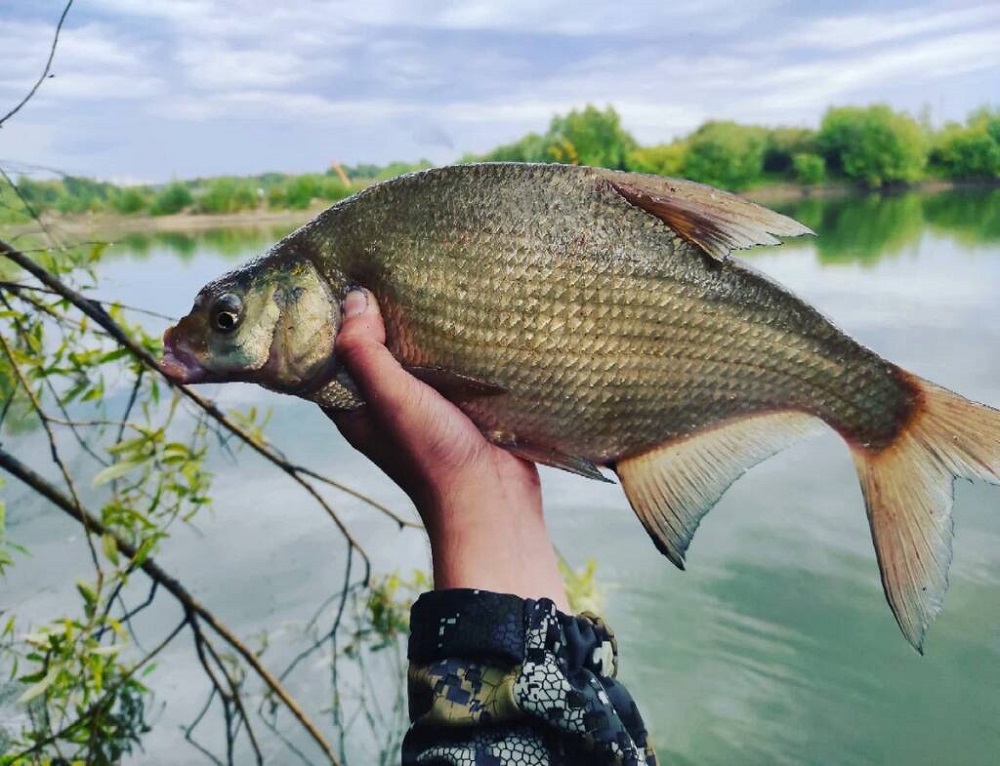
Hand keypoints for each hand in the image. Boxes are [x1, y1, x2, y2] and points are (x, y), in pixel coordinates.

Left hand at [326, 289, 568, 608]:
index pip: (330, 356)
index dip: (331, 322)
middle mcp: (386, 405)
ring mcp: (424, 405)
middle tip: (386, 266)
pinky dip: (451, 341)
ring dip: (418, 326)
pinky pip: (449, 364)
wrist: (495, 499)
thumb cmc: (436, 455)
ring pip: (414, 355)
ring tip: (425, 277)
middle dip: (379, 315)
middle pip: (373, 350)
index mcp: (356, 408)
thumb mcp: (391, 399)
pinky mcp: (460, 403)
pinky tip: (461, 309)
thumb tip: (353, 299)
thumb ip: (365, 352)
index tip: (339, 278)